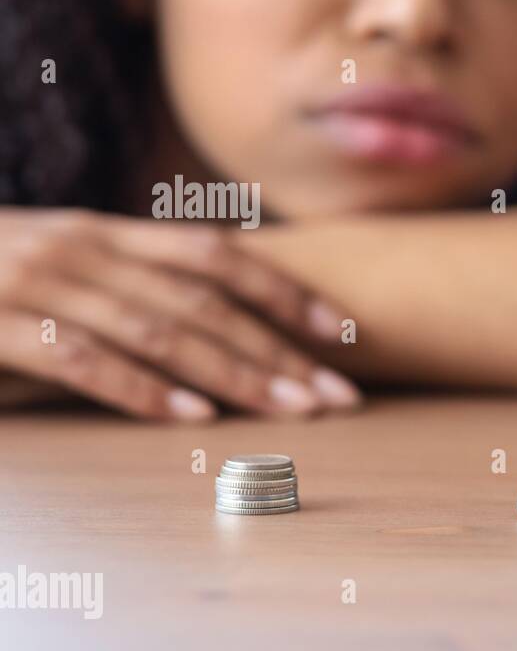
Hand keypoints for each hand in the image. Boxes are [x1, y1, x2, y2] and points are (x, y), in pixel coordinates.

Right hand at [0, 209, 361, 420]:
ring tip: (291, 410)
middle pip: (205, 303)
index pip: (218, 257)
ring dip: (236, 374)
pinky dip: (143, 389)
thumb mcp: (70, 270)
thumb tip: (224, 328)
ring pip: (160, 332)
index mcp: (108, 233)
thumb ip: (135, 292)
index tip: (341, 333)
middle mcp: (84, 250)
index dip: (285, 292)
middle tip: (337, 394)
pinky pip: (83, 360)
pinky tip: (192, 417)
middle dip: (280, 351)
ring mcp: (40, 284)